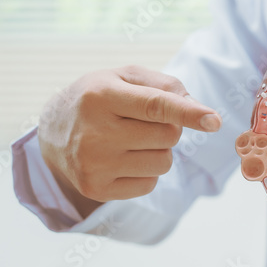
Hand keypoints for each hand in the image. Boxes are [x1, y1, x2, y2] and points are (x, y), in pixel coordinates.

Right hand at [38, 65, 221, 214]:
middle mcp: (95, 132)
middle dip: (167, 128)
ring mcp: (94, 164)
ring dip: (158, 151)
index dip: (188, 113)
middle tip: (141, 122)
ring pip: (163, 163)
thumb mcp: (124, 78)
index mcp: (101, 96)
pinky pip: (149, 184)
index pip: (155, 106)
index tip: (214, 120)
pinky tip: (122, 160)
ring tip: (130, 140)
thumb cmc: (99, 98)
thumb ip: (165, 85)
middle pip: (168, 136)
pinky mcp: (96, 189)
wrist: (52, 131)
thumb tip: (199, 111)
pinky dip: (146, 172)